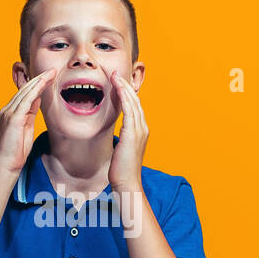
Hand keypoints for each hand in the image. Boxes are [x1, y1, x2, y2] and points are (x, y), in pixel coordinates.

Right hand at [0, 69, 54, 177]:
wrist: (6, 165)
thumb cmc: (16, 151)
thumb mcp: (26, 128)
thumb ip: (30, 113)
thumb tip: (37, 99)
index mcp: (10, 112)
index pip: (24, 93)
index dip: (37, 84)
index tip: (48, 77)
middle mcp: (7, 109)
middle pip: (24, 89)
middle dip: (39, 78)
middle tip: (52, 70)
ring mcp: (8, 113)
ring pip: (25, 92)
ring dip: (39, 81)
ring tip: (51, 73)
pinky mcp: (13, 118)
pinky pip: (25, 100)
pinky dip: (35, 90)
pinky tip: (43, 83)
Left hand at [107, 68, 146, 192]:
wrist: (127, 184)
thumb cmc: (122, 171)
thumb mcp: (122, 151)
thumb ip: (122, 140)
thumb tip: (118, 138)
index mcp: (141, 132)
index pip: (134, 107)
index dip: (126, 93)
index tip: (117, 83)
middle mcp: (143, 128)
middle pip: (135, 101)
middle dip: (125, 86)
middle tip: (115, 73)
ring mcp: (139, 130)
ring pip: (133, 102)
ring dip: (124, 87)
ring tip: (115, 76)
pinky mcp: (132, 133)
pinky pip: (129, 109)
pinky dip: (124, 97)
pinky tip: (118, 87)